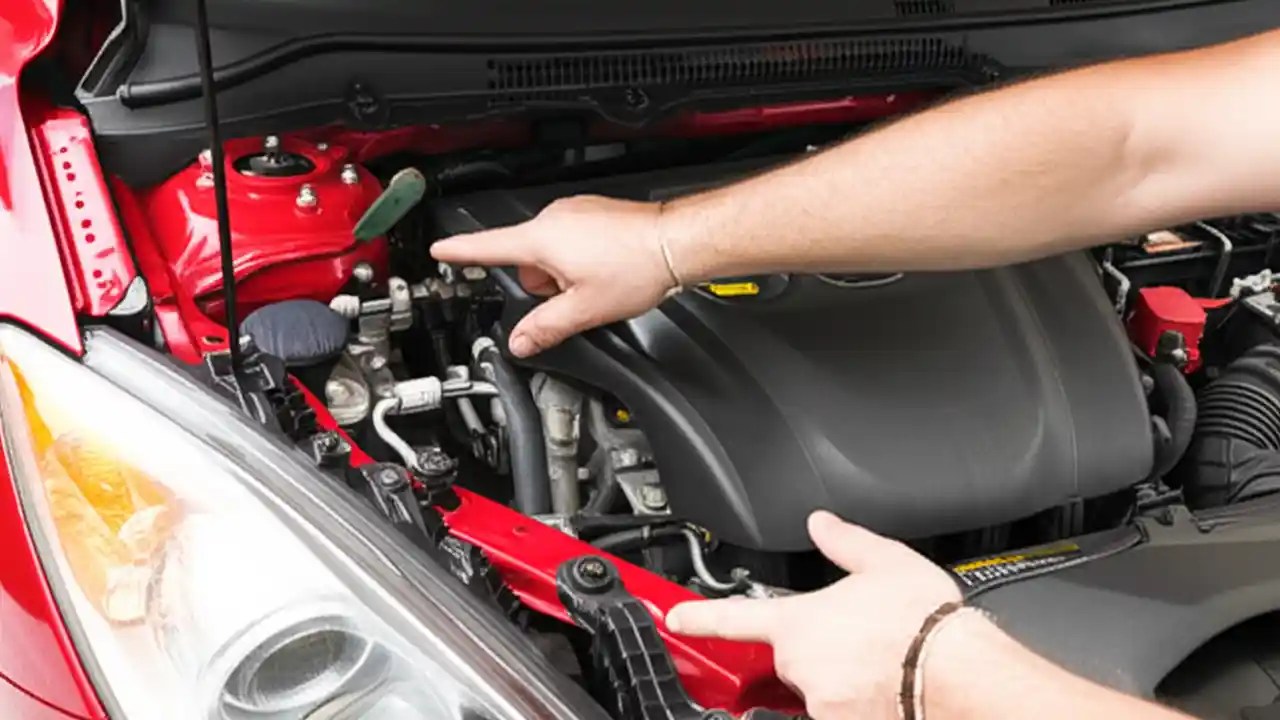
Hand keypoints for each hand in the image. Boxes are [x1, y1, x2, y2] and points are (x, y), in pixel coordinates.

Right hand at [430, 195, 677, 356]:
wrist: (675, 242)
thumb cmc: (636, 266)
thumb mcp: (584, 309)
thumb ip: (545, 328)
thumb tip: (522, 342)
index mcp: (541, 240)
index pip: (487, 246)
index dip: (458, 252)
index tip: (440, 250)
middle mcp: (554, 219)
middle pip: (527, 261)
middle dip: (542, 284)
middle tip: (572, 298)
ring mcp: (575, 212)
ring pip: (551, 252)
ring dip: (563, 273)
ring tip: (596, 283)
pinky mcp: (594, 213)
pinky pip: (572, 241)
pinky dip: (581, 259)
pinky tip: (606, 270)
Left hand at [665, 511, 961, 719]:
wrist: (962, 676)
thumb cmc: (926, 623)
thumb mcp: (884, 562)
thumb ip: (843, 542)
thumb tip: (821, 523)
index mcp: (800, 623)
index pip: (735, 618)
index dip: (700, 618)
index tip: (676, 619)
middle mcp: (801, 668)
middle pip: (794, 661)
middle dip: (821, 653)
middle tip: (867, 643)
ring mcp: (820, 705)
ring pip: (820, 693)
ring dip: (843, 683)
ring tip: (887, 670)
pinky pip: (842, 713)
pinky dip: (861, 704)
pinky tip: (892, 694)